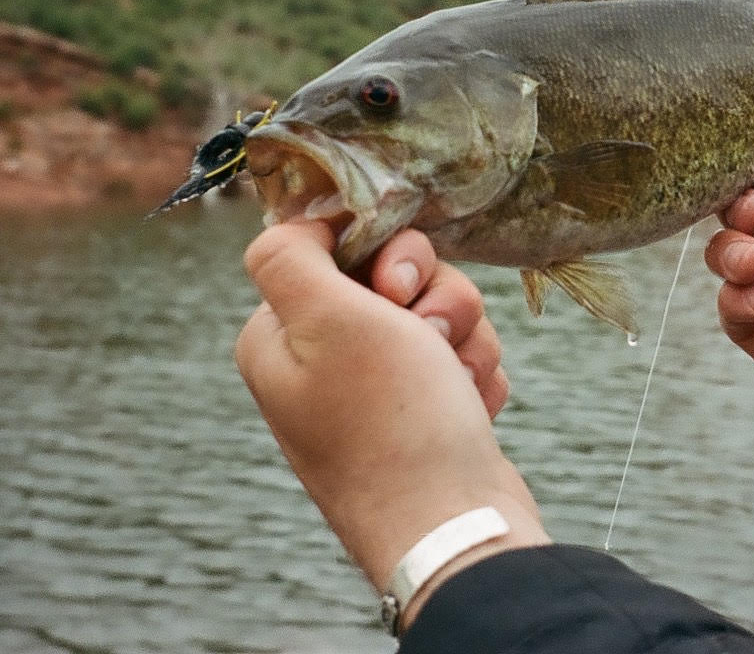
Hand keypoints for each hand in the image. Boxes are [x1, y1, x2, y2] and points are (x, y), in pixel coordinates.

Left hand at [238, 223, 548, 622]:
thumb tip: (295, 225)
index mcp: (279, 337)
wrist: (456, 527)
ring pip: (436, 314)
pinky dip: (474, 375)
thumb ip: (289, 255)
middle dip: (433, 298)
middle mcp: (319, 363)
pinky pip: (460, 359)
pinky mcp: (422, 416)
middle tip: (431, 335)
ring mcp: (372, 393)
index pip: (332, 248)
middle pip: (392, 277)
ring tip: (457, 381)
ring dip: (462, 337)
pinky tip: (470, 407)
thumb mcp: (326, 318)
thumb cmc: (391, 419)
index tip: (396, 288)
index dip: (379, 254)